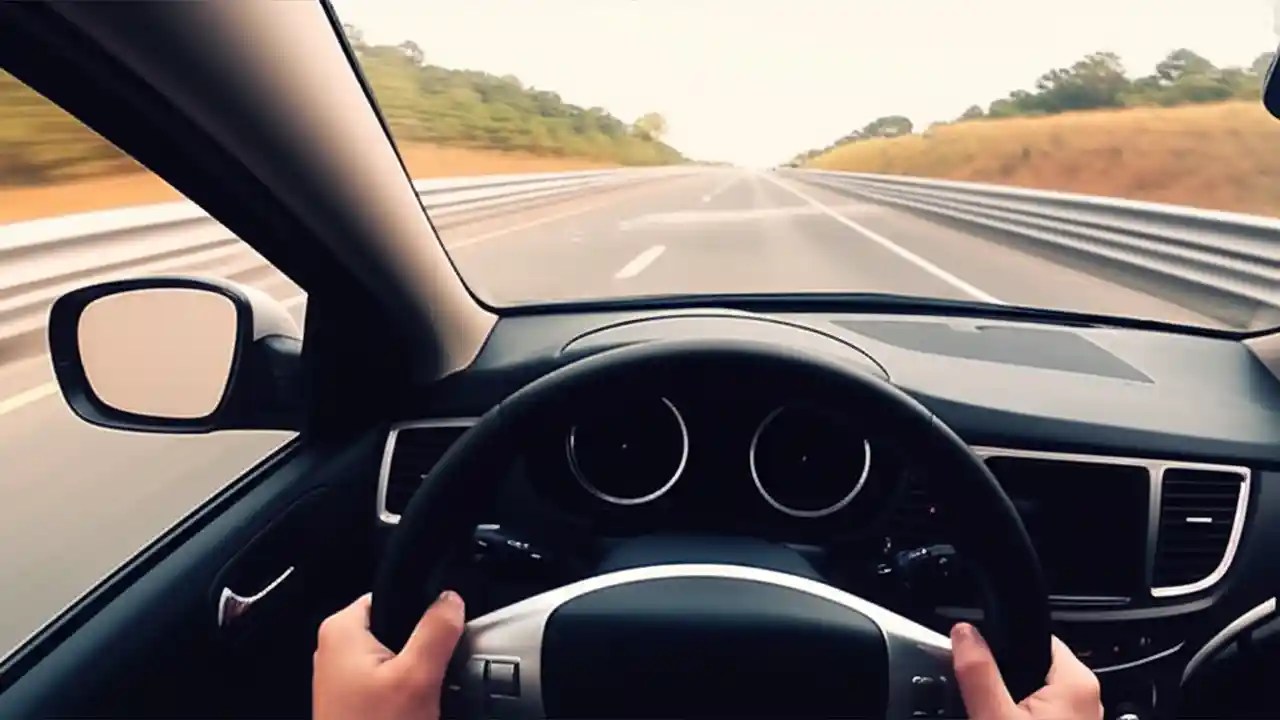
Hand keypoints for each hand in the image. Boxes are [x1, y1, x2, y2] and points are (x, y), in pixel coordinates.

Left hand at [313, 590, 464, 719]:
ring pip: (395, 653)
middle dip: (421, 644)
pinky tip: (414, 707)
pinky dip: (405, 687)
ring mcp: (341, 676)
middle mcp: (334, 647)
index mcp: (342, 629)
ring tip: (424, 692)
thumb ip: (437, 630)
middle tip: (433, 670)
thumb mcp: (417, 677)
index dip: (423, 607)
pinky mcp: (351, 699)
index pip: (393, 593)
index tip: (443, 628)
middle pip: (396, 623)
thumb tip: (451, 598)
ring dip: (415, 670)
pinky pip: (387, 678)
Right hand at [951, 622, 1102, 719]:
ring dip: (1012, 701)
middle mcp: (1088, 697)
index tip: (980, 657)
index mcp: (1077, 681)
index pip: (1035, 635)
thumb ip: (979, 673)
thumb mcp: (996, 718)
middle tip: (984, 703)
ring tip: (992, 715)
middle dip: (1005, 677)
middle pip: (1033, 664)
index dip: (1003, 643)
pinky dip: (1023, 717)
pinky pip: (1043, 714)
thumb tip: (963, 633)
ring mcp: (1083, 719)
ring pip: (1036, 692)